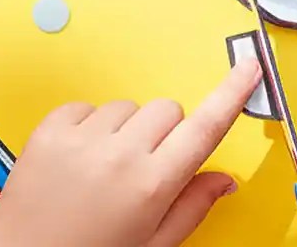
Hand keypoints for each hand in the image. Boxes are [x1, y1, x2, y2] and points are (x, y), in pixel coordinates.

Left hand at [0, 59, 262, 246]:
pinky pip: (86, 106)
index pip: (205, 127)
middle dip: (167, 132)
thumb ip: (191, 207)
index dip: (231, 93)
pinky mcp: (49, 129)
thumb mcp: (152, 246)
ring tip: (106, 169)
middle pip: (168, 109)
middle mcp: (119, 155)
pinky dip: (89, 126)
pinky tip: (80, 159)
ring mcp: (81, 139)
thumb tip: (224, 178)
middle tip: (149, 166)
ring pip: (127, 106)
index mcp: (151, 186)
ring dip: (126, 129)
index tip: (247, 68)